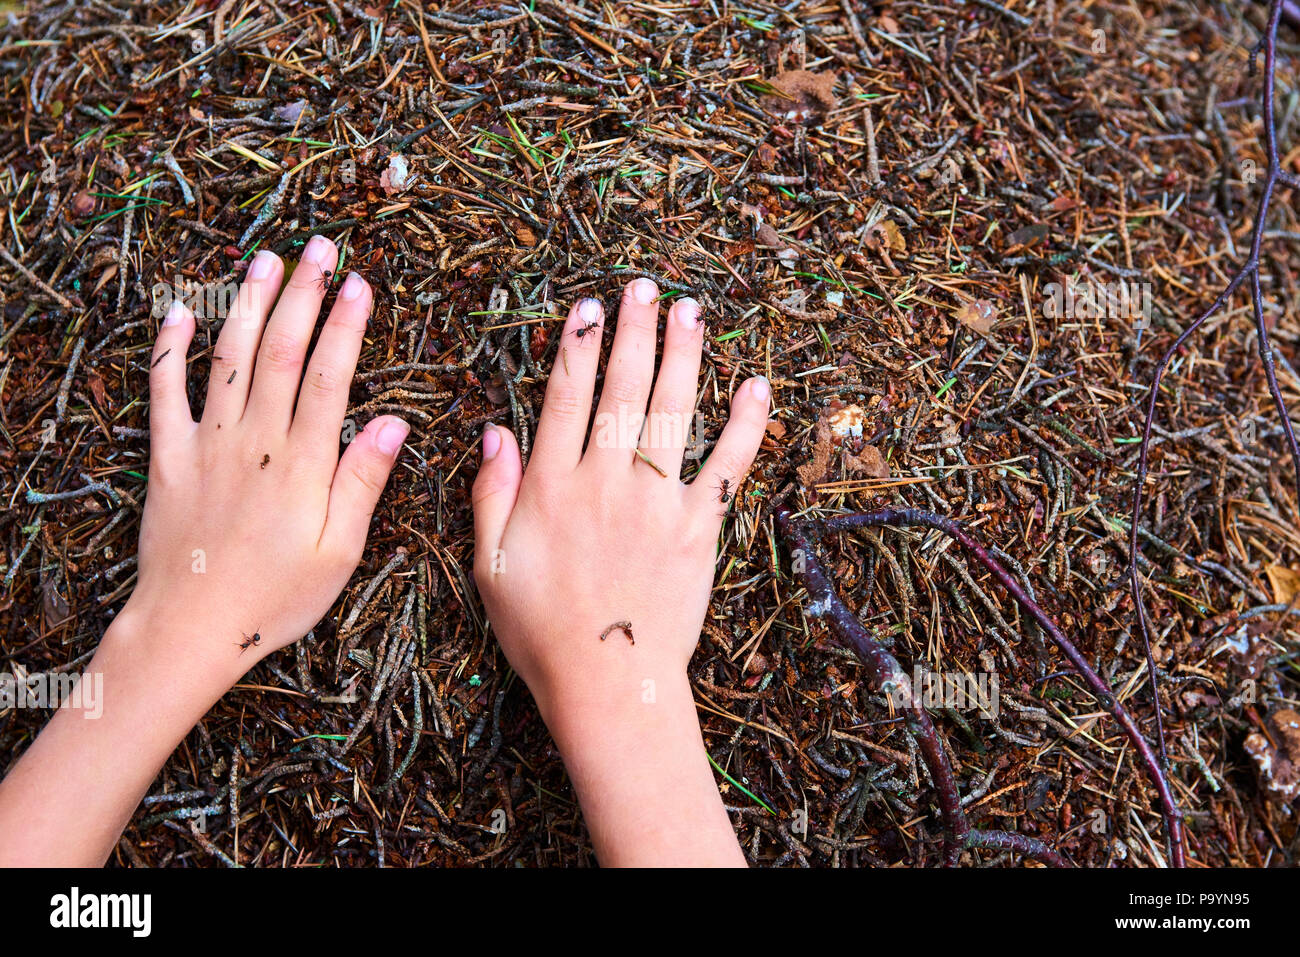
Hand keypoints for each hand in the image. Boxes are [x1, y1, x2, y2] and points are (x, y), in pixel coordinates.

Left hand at [127, 235, 406, 683]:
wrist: (189, 630)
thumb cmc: (274, 600)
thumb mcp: (338, 553)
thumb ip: (362, 482)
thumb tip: (393, 422)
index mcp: (301, 463)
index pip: (328, 375)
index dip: (346, 324)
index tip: (360, 283)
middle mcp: (254, 441)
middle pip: (280, 351)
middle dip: (303, 293)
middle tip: (320, 247)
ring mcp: (207, 445)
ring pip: (228, 358)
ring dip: (249, 305)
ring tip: (265, 260)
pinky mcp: (169, 459)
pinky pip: (164, 394)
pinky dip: (170, 350)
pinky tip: (181, 313)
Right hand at [471, 276, 769, 864]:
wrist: (606, 681)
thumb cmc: (540, 632)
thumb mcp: (489, 566)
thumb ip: (491, 494)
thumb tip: (494, 432)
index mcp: (552, 485)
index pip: (565, 396)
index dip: (576, 345)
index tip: (587, 307)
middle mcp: (605, 479)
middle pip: (622, 388)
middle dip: (634, 331)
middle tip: (645, 286)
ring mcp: (656, 500)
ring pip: (672, 410)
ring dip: (684, 354)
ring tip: (692, 309)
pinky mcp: (698, 527)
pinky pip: (726, 466)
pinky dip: (745, 425)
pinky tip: (757, 386)